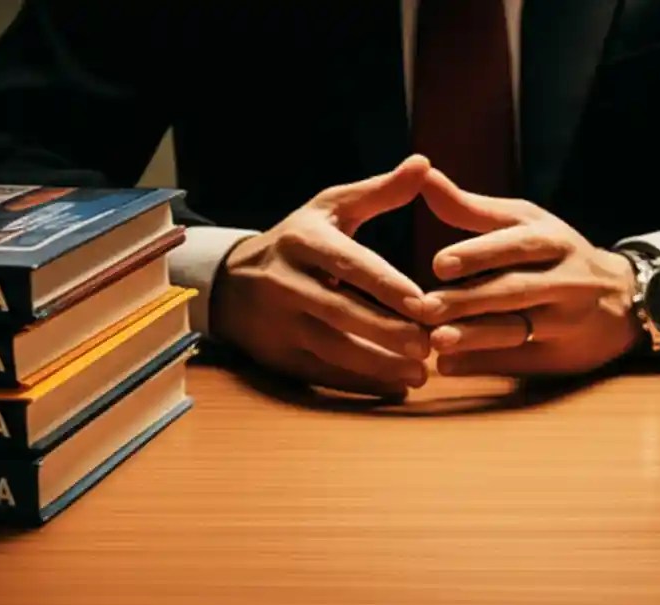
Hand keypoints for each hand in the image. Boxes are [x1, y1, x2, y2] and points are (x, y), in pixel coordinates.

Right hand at [212, 155, 432, 397]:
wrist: (229, 281)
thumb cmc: (298, 241)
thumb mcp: (330, 209)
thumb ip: (379, 192)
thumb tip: (424, 163)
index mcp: (303, 241)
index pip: (349, 264)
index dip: (386, 285)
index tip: (423, 302)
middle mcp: (285, 282)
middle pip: (341, 311)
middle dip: (387, 331)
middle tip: (430, 342)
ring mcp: (278, 323)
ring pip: (332, 348)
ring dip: (378, 364)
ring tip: (420, 372)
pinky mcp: (277, 356)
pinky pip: (322, 374)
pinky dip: (360, 383)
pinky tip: (396, 386)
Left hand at [418, 168, 641, 376]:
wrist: (623, 299)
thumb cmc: (557, 253)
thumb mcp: (525, 222)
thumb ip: (472, 208)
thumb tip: (424, 174)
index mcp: (553, 241)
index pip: (516, 246)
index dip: (478, 255)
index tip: (439, 264)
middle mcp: (565, 280)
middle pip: (515, 290)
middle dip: (469, 300)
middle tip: (425, 307)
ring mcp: (565, 322)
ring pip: (519, 328)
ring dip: (475, 337)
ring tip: (438, 342)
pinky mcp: (560, 356)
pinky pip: (520, 362)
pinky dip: (483, 365)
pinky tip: (450, 366)